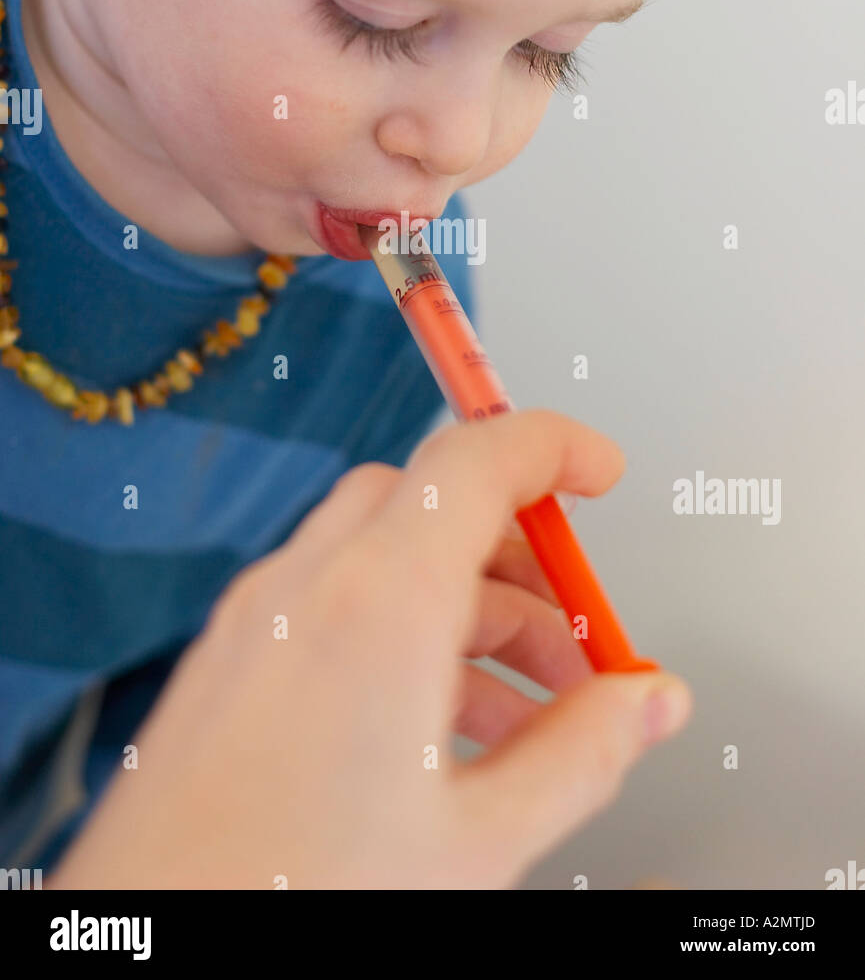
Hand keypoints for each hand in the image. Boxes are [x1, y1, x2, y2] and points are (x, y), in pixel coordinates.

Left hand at [47, 410, 691, 889]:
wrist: (156, 943)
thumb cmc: (290, 900)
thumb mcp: (478, 842)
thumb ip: (581, 755)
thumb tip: (645, 701)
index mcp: (379, 604)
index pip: (479, 457)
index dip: (556, 448)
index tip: (600, 472)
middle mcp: (306, 588)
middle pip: (433, 501)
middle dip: (519, 550)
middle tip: (576, 629)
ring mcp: (256, 620)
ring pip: (381, 554)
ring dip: (466, 601)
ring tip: (525, 704)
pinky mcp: (227, 662)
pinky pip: (331, 603)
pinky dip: (402, 629)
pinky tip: (439, 728)